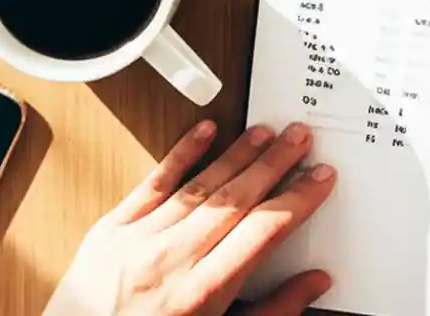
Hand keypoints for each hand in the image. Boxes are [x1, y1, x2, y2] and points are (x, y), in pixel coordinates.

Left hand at [44, 120, 336, 315]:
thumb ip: (272, 312)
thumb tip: (313, 284)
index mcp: (202, 294)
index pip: (264, 231)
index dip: (298, 200)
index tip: (320, 178)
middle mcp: (170, 261)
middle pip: (236, 199)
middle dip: (274, 164)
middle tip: (300, 137)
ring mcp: (137, 241)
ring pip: (200, 186)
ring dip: (237, 154)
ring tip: (265, 132)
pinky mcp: (109, 231)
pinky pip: (151, 184)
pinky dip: (180, 155)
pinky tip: (203, 132)